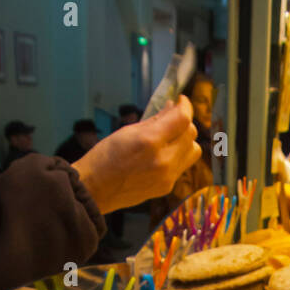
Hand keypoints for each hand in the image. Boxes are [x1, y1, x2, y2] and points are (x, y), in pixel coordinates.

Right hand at [73, 97, 199, 213]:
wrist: (95, 190)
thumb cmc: (105, 157)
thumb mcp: (127, 131)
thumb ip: (155, 120)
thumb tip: (171, 107)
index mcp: (150, 142)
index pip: (183, 119)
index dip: (185, 105)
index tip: (181, 100)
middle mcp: (163, 160)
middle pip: (191, 134)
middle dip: (184, 121)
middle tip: (172, 116)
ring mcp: (167, 176)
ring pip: (193, 151)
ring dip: (185, 140)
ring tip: (171, 136)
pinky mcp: (167, 187)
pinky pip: (183, 165)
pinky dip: (178, 155)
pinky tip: (163, 153)